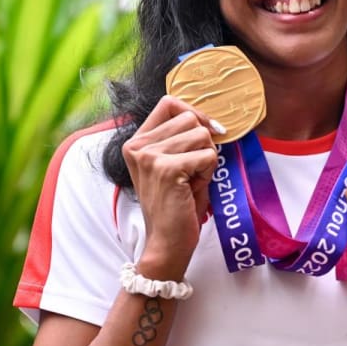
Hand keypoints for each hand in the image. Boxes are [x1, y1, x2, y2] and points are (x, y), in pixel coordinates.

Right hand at [121, 96, 222, 280]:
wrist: (167, 242)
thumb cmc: (175, 205)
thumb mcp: (173, 164)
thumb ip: (181, 139)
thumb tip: (210, 120)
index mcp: (136, 142)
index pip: (169, 103)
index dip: (193, 114)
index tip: (207, 132)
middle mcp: (137, 145)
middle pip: (190, 118)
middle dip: (202, 144)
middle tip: (191, 172)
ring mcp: (149, 156)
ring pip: (201, 135)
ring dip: (206, 160)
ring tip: (191, 182)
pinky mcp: (166, 168)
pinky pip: (208, 155)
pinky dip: (208, 172)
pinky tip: (193, 189)